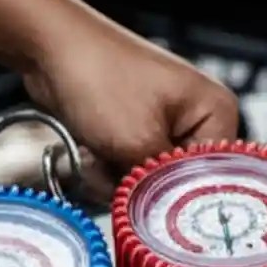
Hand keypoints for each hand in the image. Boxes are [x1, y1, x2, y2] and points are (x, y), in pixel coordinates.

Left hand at [22, 9, 239, 198]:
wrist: (50, 46)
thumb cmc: (98, 76)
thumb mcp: (137, 142)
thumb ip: (161, 186)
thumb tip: (167, 220)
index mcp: (216, 111)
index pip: (214, 178)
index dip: (181, 195)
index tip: (150, 201)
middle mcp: (198, 116)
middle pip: (181, 181)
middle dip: (143, 185)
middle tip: (115, 168)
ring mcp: (166, 121)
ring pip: (151, 178)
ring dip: (119, 178)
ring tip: (98, 155)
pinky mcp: (136, 126)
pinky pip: (130, 167)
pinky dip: (109, 167)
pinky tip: (92, 152)